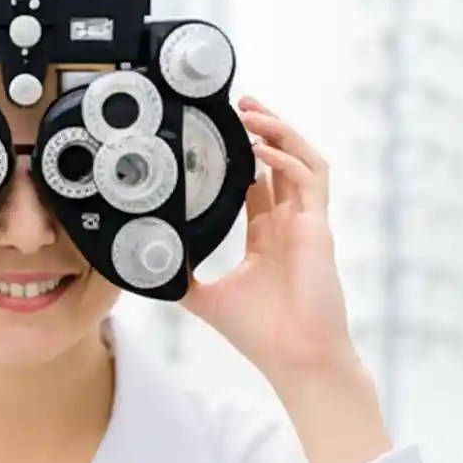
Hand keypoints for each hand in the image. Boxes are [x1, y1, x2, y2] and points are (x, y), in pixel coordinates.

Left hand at [180, 95, 357, 379]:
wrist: (294, 358)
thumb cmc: (261, 334)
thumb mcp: (206, 299)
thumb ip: (181, 278)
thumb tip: (145, 268)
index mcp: (266, 237)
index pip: (258, 183)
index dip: (244, 155)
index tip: (221, 133)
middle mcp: (289, 224)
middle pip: (283, 161)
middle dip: (264, 128)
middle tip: (240, 104)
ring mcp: (306, 224)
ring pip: (302, 161)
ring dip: (279, 132)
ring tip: (251, 112)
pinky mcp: (318, 229)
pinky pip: (310, 180)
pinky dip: (287, 159)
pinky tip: (262, 149)